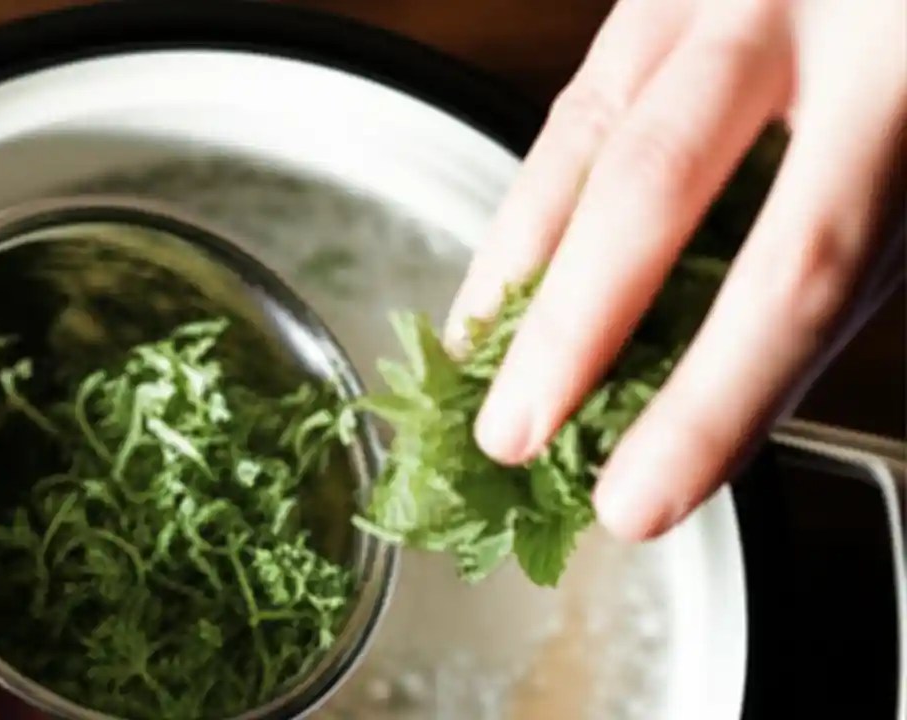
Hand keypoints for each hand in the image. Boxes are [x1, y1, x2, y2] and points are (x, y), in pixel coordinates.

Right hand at [447, 0, 904, 539]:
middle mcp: (788, 15)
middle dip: (569, 329)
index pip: (795, 268)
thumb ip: (821, 271)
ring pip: (580, 139)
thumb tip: (698, 405)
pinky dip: (530, 210)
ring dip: (514, 272)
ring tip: (478, 366)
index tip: (637, 496)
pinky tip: (505, 277)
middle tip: (515, 435)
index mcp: (897, 82)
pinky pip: (572, 113)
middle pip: (651, 185)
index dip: (707, 399)